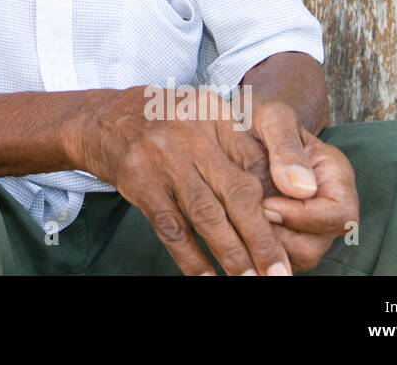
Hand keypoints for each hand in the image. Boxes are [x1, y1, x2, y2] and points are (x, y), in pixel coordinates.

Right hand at [78, 86, 292, 275]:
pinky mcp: (138, 180)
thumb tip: (286, 188)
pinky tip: (206, 278)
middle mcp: (191, 132)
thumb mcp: (202, 115)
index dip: (278, 203)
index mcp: (214, 113)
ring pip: (206, 215)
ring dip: (231, 255)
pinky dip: (190, 257)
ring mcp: (162, 157)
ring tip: (250, 281)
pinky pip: (171, 227)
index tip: (296, 237)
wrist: (100, 119)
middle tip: (280, 273)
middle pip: (236, 194)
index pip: (256, 163)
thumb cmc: (164, 123)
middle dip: (261, 240)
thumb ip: (238, 144)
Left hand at [220, 101, 357, 271]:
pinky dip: (251, 250)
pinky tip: (229, 230)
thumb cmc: (260, 120)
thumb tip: (301, 189)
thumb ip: (286, 148)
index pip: (341, 215)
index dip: (304, 217)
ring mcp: (307, 227)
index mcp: (336, 178)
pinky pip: (273, 258)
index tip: (267, 205)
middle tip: (243, 218)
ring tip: (234, 223)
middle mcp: (327, 208)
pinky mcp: (284, 238)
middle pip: (316, 245)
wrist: (241, 127)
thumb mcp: (273, 119)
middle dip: (278, 238)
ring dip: (262, 247)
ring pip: (294, 258)